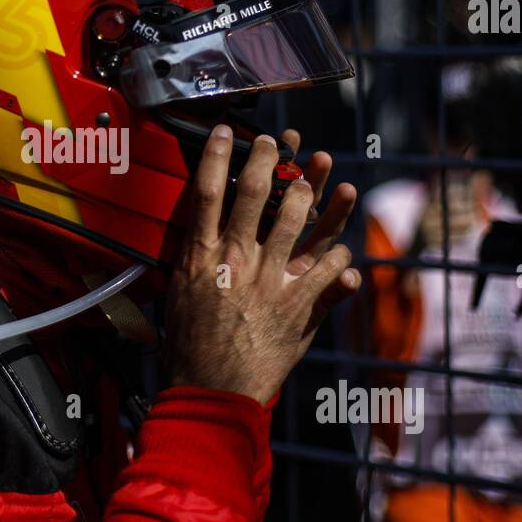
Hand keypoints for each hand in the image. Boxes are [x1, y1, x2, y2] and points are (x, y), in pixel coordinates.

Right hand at [163, 124, 359, 403]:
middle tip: (279, 141)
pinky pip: (329, 266)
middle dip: (270, 159)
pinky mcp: (299, 303)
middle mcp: (236, 260)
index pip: (206, 191)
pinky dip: (339, 253)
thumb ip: (193, 260)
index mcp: (201, 256)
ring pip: (298, 219)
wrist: (213, 390)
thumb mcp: (179, 295)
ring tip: (323, 170)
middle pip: (256, 193)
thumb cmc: (190, 346)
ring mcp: (271, 279)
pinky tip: (342, 244)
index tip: (225, 131)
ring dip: (315, 190)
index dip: (216, 155)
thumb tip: (199, 233)